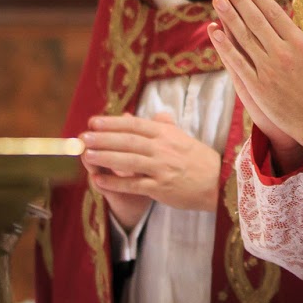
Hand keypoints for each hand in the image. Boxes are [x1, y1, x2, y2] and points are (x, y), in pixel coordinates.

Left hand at [81, 112, 221, 227]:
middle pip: (127, 141)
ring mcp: (161, 168)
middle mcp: (163, 149)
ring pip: (127, 161)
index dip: (112, 123)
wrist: (219, 183)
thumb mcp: (184, 138)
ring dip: (105, 158)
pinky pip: (133, 184)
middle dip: (103, 139)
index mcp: (167, 134)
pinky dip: (115, 183)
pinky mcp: (161, 188)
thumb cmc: (200, 160)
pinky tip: (99, 181)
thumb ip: (166, 126)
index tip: (94, 122)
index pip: (135, 125)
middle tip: (83, 137)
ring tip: (86, 155)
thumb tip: (155, 115)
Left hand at [209, 0, 302, 152]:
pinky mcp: (257, 87)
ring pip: (243, 37)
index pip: (274, 13)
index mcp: (301, 43)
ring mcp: (267, 70)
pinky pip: (237, 62)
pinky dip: (225, 46)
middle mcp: (282, 52)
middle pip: (255, 20)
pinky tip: (215, 32)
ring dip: (228, 17)